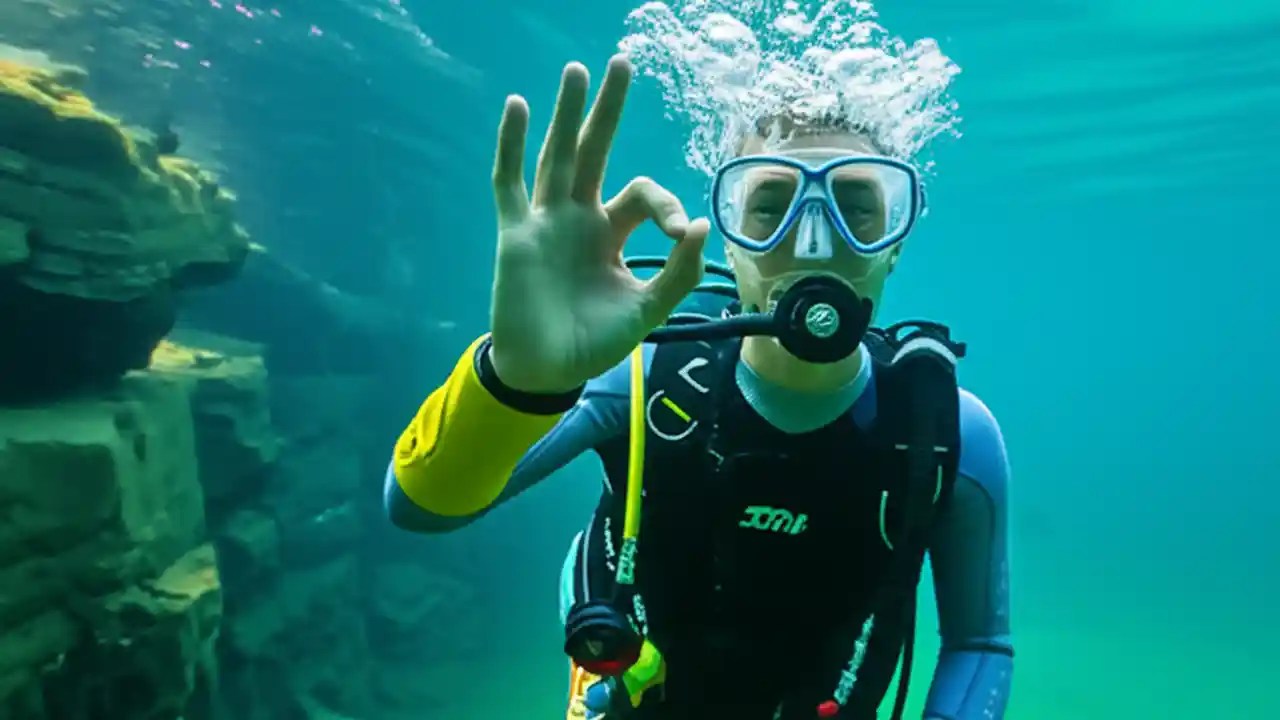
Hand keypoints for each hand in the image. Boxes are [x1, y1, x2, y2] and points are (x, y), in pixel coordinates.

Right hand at [488, 55, 708, 393]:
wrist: (549, 371)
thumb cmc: (595, 342)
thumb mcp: (649, 308)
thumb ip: (678, 272)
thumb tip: (703, 226)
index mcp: (611, 232)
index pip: (643, 195)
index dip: (669, 205)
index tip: (682, 237)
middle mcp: (578, 218)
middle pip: (595, 151)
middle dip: (609, 110)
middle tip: (623, 63)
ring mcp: (545, 222)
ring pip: (557, 157)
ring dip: (567, 115)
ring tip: (577, 72)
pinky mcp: (516, 234)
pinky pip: (509, 183)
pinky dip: (511, 146)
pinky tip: (518, 107)